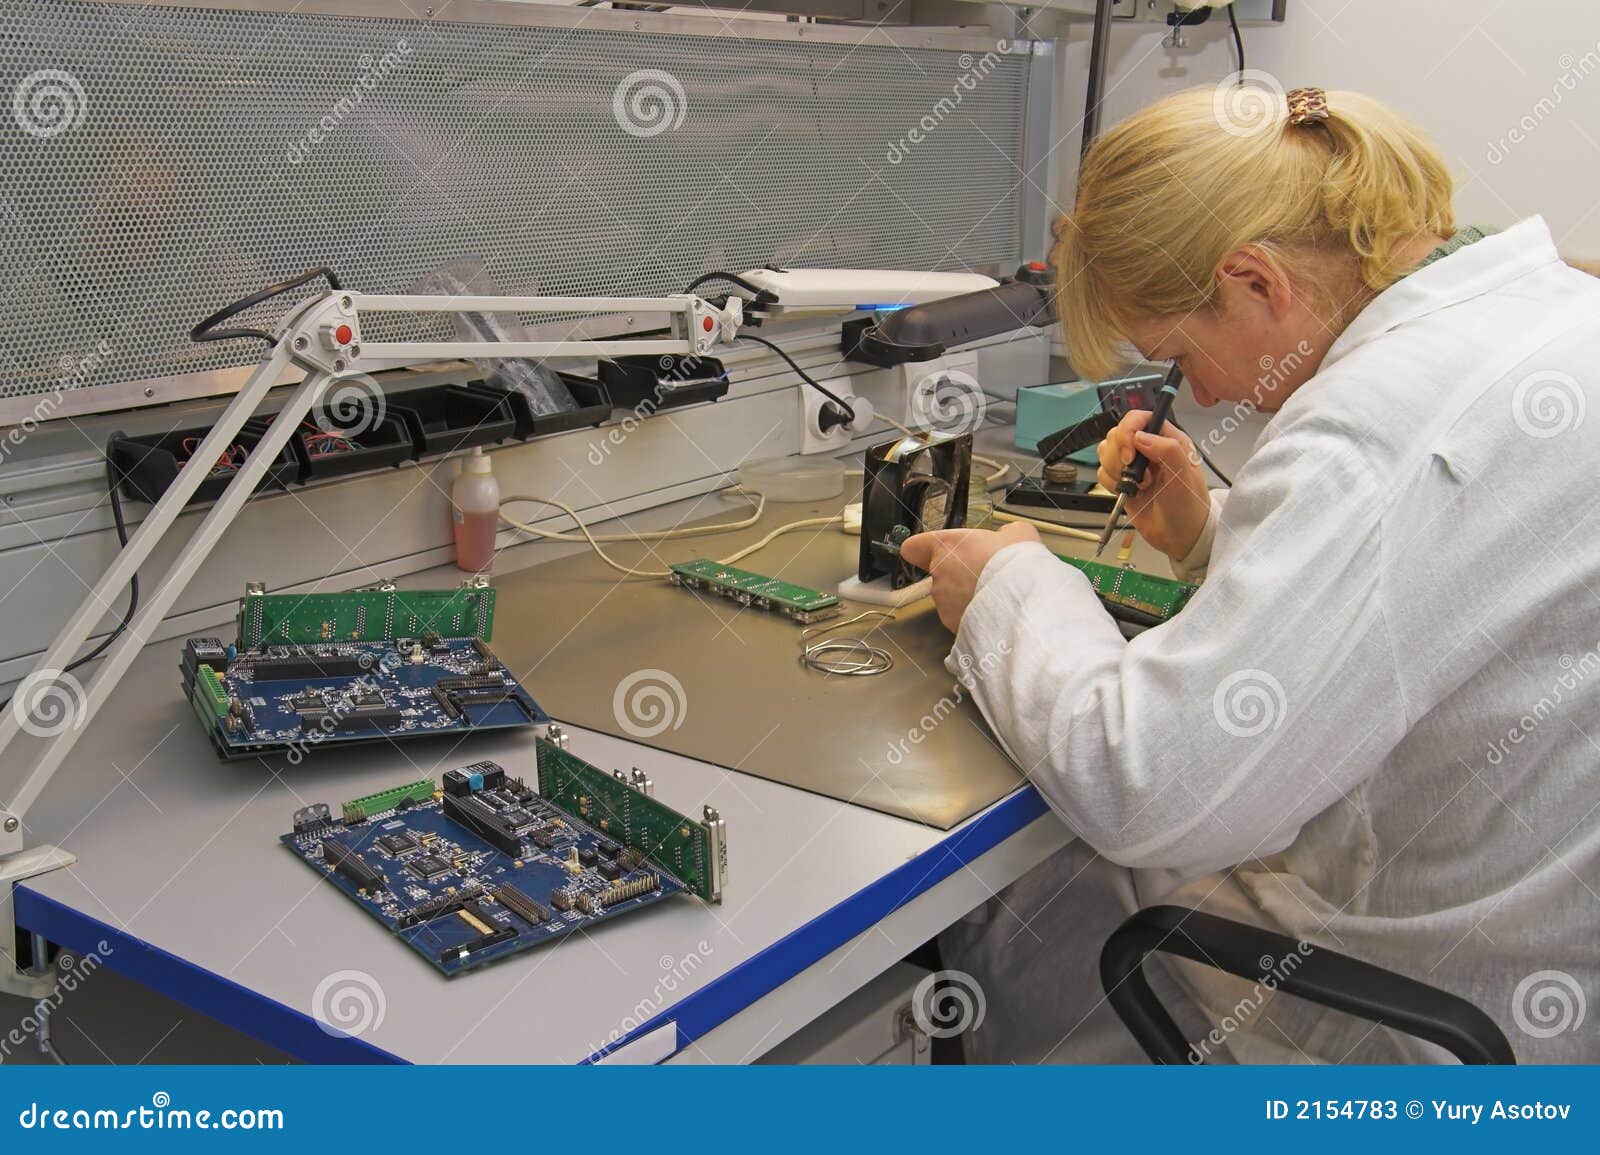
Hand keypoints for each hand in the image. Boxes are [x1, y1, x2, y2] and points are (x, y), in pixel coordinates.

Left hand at [899, 521, 1041, 632]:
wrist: (1026, 601)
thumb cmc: (1018, 564)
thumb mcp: (1018, 534)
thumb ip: (1003, 534)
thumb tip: (1006, 537)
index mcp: (947, 546)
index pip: (913, 548)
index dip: (922, 550)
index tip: (933, 552)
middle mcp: (939, 574)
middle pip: (940, 573)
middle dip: (959, 575)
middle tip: (986, 574)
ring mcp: (944, 602)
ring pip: (950, 598)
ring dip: (967, 596)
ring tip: (995, 595)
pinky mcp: (952, 624)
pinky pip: (960, 617)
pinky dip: (973, 616)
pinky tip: (994, 612)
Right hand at [1096, 409, 1211, 561]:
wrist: (1180, 536)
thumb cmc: (1189, 506)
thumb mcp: (1184, 476)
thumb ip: (1167, 449)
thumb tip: (1140, 436)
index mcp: (1168, 439)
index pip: (1140, 418)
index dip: (1129, 429)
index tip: (1130, 451)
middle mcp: (1149, 448)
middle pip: (1117, 433)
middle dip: (1120, 454)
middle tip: (1135, 473)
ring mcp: (1134, 466)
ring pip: (1106, 451)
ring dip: (1115, 469)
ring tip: (1138, 485)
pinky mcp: (1122, 481)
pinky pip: (1102, 473)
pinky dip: (1111, 483)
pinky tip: (1130, 492)